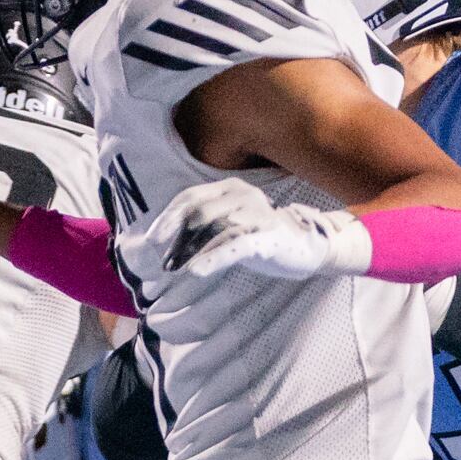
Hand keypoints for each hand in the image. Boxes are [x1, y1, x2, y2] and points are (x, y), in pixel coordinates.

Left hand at [163, 176, 370, 280]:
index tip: (152, 240)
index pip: (189, 197)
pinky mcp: (269, 236)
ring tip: (176, 269)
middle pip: (198, 213)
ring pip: (214, 229)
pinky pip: (236, 246)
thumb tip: (164, 243)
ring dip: (190, 251)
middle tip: (164, 263)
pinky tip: (196, 271)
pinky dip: (213, 258)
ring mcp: (257, 214)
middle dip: (176, 239)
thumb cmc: (260, 235)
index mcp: (229, 188)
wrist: (308, 245)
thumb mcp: (228, 225)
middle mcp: (242, 195)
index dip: (167, 218)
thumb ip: (202, 227)